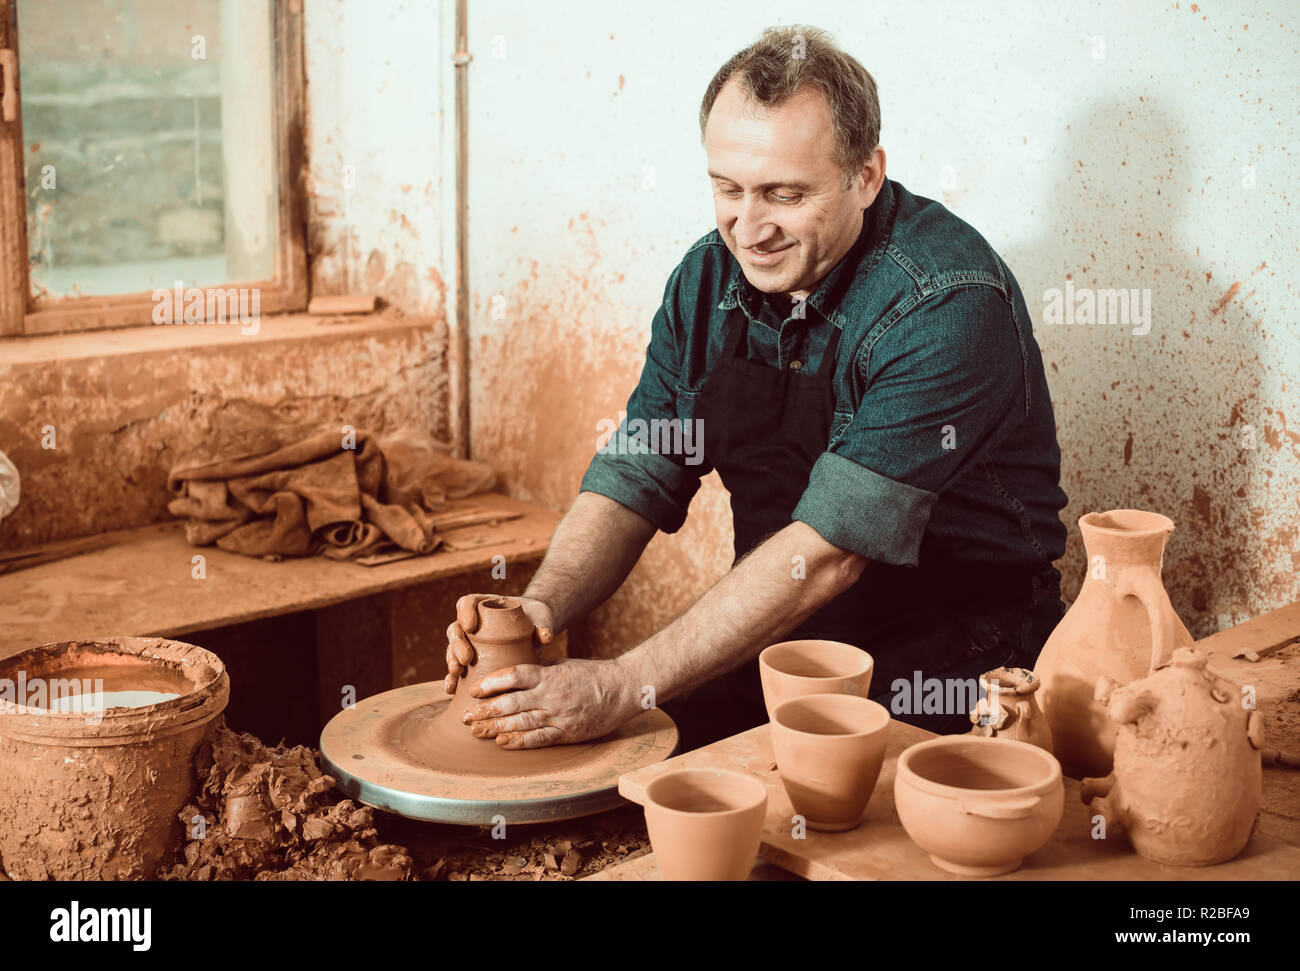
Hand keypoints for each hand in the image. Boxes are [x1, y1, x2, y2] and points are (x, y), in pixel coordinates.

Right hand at [444, 594, 553, 693]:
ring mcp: (469, 640)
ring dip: (451, 660)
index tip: (471, 626)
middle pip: (456, 628)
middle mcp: (472, 621)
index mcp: (485, 604)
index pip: (468, 602)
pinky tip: (451, 689)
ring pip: (452, 647)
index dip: (465, 612)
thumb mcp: (540, 620)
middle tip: (467, 658)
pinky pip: (456, 666)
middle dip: (457, 644)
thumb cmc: (536, 620)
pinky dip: (451, 678)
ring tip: (457, 673)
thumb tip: (546, 636)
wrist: (536, 633)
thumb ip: (543, 626)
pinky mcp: (470, 659)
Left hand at [461, 658, 634, 747]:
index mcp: (548, 674)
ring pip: (520, 722)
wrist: (622, 689)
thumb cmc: (591, 674)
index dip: (490, 683)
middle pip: (510, 702)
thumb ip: (539, 669)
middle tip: (465, 717)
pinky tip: (502, 742)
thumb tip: (513, 672)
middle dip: (485, 710)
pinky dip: (519, 741)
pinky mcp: (567, 732)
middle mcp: (550, 695)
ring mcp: (558, 715)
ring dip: (495, 728)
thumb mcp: (563, 664)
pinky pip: (539, 738)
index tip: (473, 690)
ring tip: (476, 731)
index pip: (513, 675)